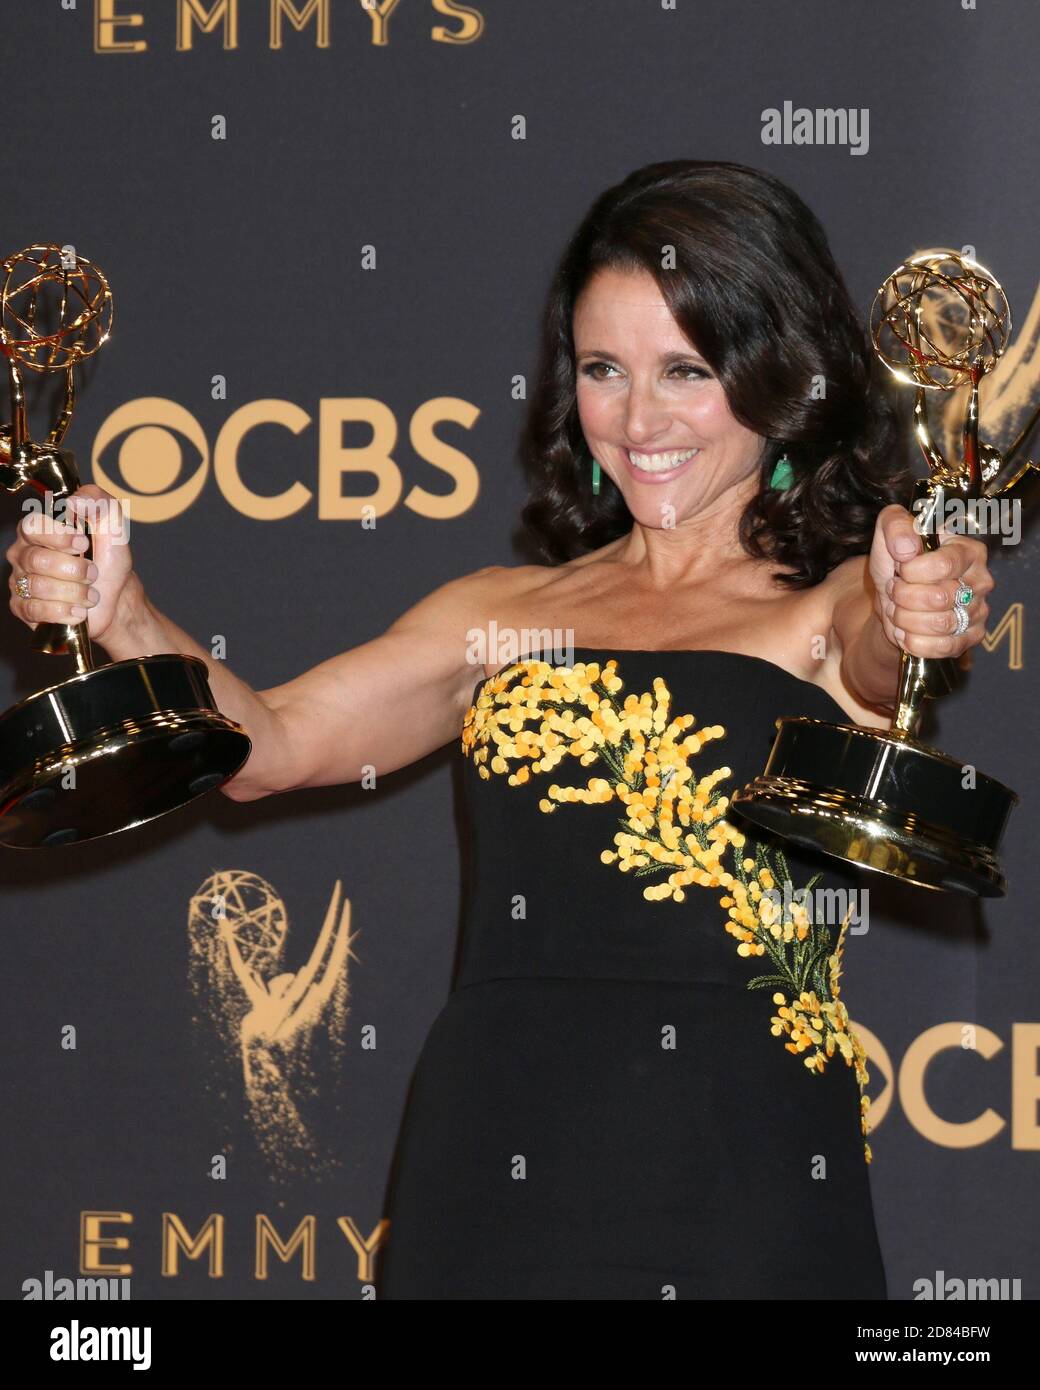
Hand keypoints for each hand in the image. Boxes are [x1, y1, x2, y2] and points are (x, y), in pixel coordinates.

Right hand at [6, 483, 134, 641]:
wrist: (114, 597)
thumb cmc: (108, 560)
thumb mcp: (112, 526)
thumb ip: (98, 502)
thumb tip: (74, 501)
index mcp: (38, 530)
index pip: (32, 527)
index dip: (59, 537)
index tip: (83, 544)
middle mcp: (24, 554)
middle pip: (37, 560)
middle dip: (74, 570)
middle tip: (93, 573)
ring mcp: (21, 581)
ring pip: (38, 587)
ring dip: (75, 593)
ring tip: (90, 594)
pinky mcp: (23, 608)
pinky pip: (35, 610)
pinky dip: (64, 612)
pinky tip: (79, 611)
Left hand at [868, 503, 992, 660]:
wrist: (893, 602)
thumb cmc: (897, 565)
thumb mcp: (888, 537)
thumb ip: (896, 526)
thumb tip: (907, 548)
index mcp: (968, 549)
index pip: (944, 565)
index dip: (912, 572)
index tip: (901, 570)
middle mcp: (980, 580)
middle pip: (940, 598)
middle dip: (905, 597)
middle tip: (896, 592)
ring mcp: (979, 610)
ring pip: (940, 624)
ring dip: (906, 619)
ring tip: (899, 610)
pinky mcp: (971, 637)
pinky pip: (943, 647)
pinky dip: (914, 641)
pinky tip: (905, 631)